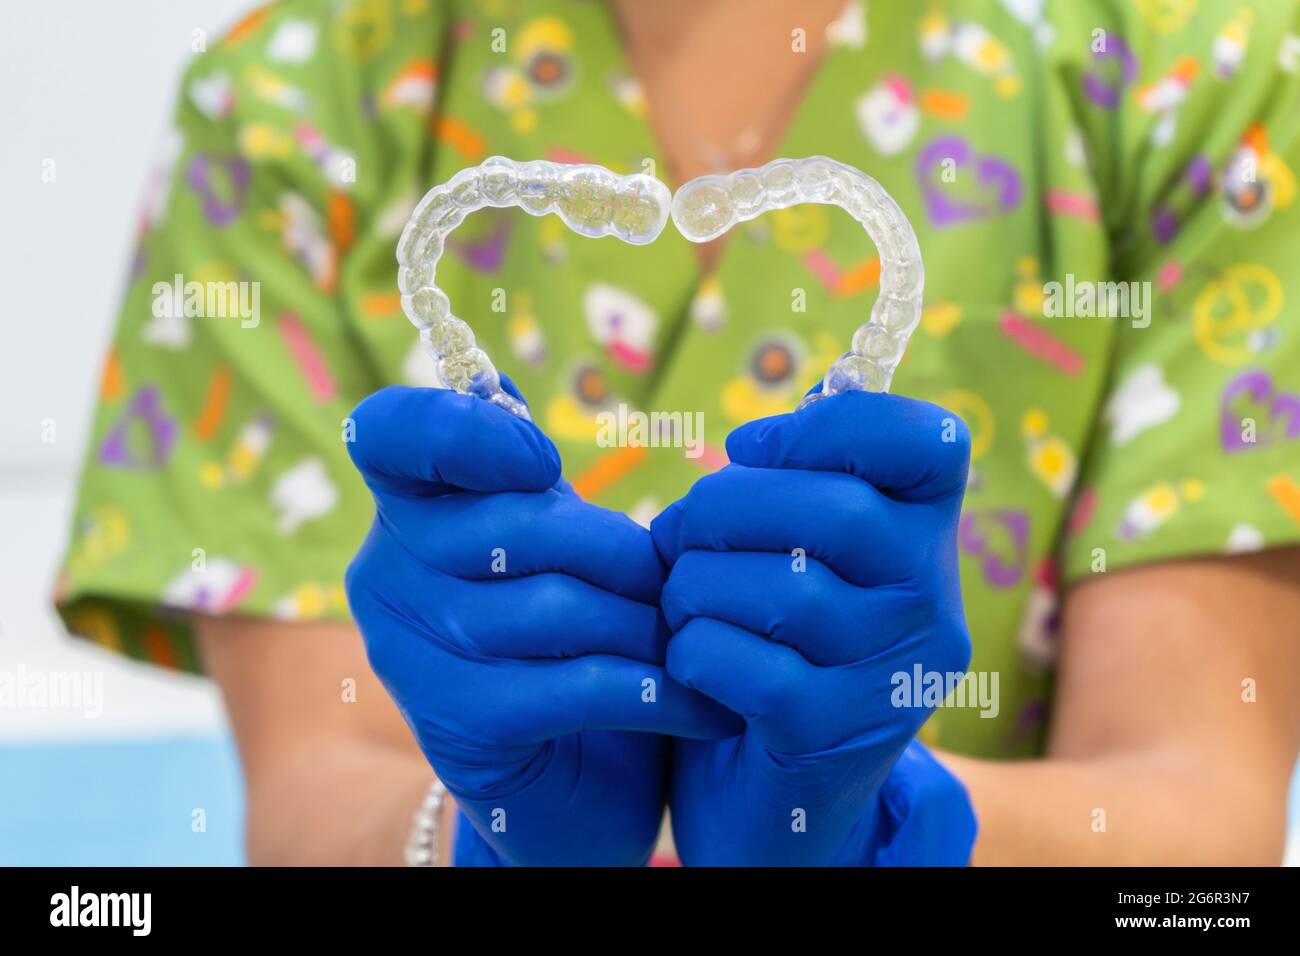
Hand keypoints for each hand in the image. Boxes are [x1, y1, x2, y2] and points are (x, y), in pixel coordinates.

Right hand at [344, 383, 740, 865]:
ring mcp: (412, 654)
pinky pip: (579, 686)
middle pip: (517, 524)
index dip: (467, 432)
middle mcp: (384, 575)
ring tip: (690, 640)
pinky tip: (704, 704)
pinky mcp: (459, 726)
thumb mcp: (549, 548)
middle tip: (675, 584)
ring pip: (559, 607)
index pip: (389, 433)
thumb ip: (522, 477)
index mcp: (404, 510)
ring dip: (649, 627)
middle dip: (622, 554)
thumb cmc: (569, 642)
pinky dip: (657, 692)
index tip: (545, 465)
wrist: (568, 789)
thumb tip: (498, 380)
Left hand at [651, 390, 974, 864]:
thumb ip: (791, 492)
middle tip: (681, 535)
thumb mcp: (795, 561)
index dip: (832, 425)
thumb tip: (756, 442)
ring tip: (680, 604)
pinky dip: (691, 651)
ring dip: (695, 586)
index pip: (931, 441)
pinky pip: (739, 660)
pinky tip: (688, 664)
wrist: (776, 806)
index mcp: (926, 542)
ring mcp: (889, 677)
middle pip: (837, 509)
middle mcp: (931, 606)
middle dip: (724, 508)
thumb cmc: (771, 655)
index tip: (756, 451)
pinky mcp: (831, 737)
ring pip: (781, 589)